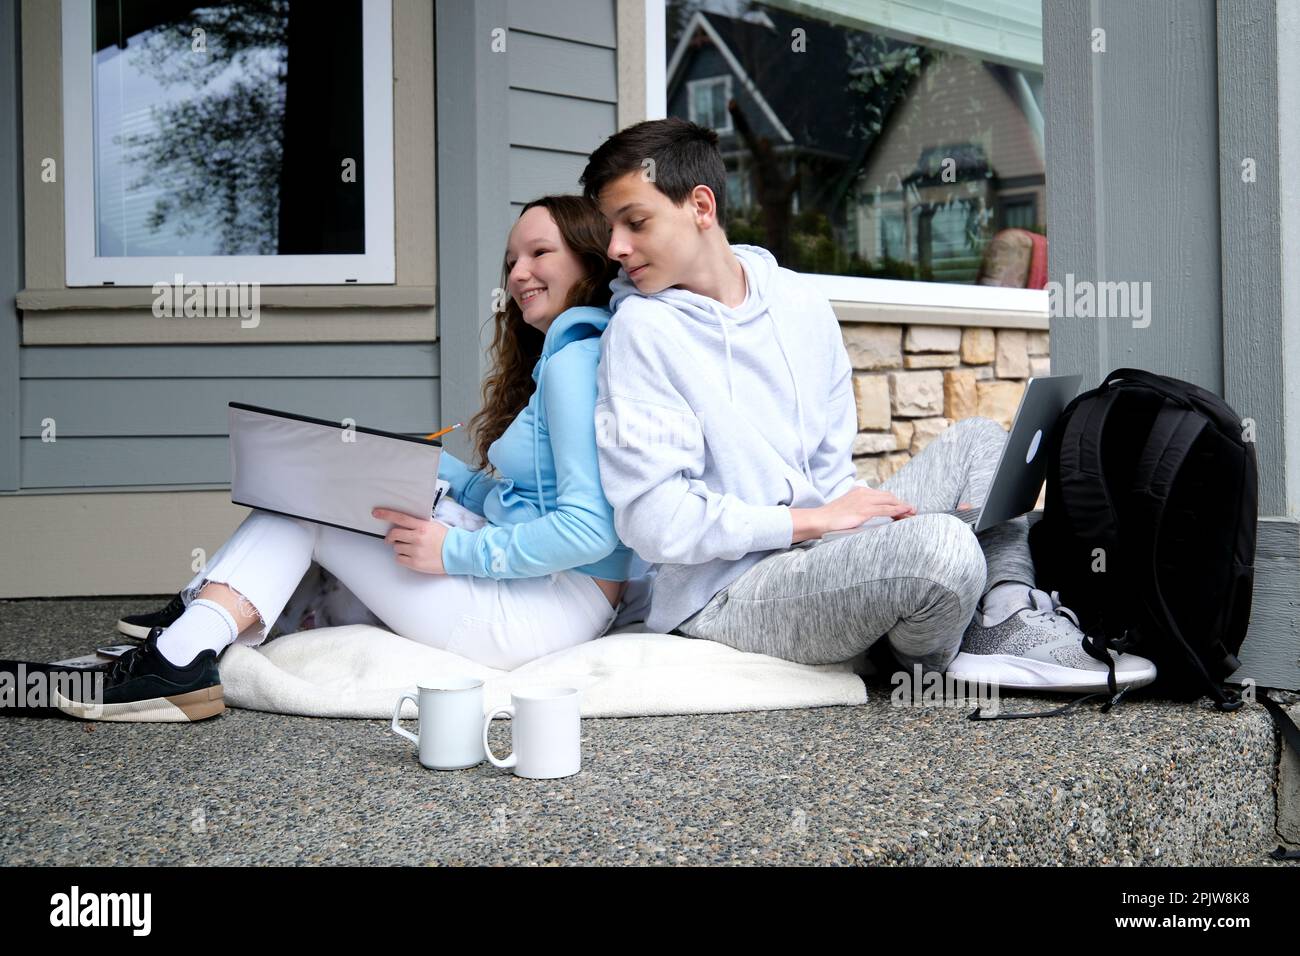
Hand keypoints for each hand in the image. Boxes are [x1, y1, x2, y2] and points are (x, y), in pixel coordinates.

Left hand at [372, 507, 449, 574]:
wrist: (457, 554)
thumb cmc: (446, 539)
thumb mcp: (433, 526)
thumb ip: (418, 524)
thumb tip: (403, 524)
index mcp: (422, 526)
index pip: (400, 518)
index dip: (386, 514)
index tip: (376, 513)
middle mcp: (417, 538)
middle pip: (394, 534)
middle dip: (390, 537)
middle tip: (390, 539)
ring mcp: (416, 551)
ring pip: (396, 547)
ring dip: (399, 547)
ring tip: (410, 548)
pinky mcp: (415, 563)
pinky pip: (399, 559)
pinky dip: (401, 557)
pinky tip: (410, 556)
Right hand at [792, 486, 914, 541]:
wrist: (818, 520)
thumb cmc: (830, 519)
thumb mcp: (847, 511)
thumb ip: (859, 511)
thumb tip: (869, 518)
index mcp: (859, 491)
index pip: (882, 495)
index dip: (895, 501)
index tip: (905, 508)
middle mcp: (863, 493)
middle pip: (888, 497)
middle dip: (902, 504)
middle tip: (912, 511)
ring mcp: (864, 501)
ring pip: (890, 503)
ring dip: (903, 508)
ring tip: (913, 513)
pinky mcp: (864, 510)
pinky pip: (885, 510)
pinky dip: (898, 511)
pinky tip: (905, 513)